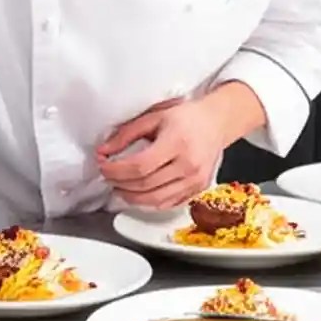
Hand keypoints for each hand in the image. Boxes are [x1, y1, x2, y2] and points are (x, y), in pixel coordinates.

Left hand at [95, 83, 265, 209]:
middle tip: (108, 177)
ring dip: (131, 197)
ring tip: (119, 187)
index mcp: (177, 142)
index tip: (103, 167)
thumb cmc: (186, 117)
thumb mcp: (154, 117)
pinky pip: (168, 204)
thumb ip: (126, 134)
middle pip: (146, 185)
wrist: (216, 123)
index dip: (116, 170)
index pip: (140, 166)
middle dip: (120, 184)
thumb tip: (103, 151)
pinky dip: (149, 202)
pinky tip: (139, 193)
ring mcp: (195, 180)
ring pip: (156, 200)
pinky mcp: (198, 190)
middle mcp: (189, 165)